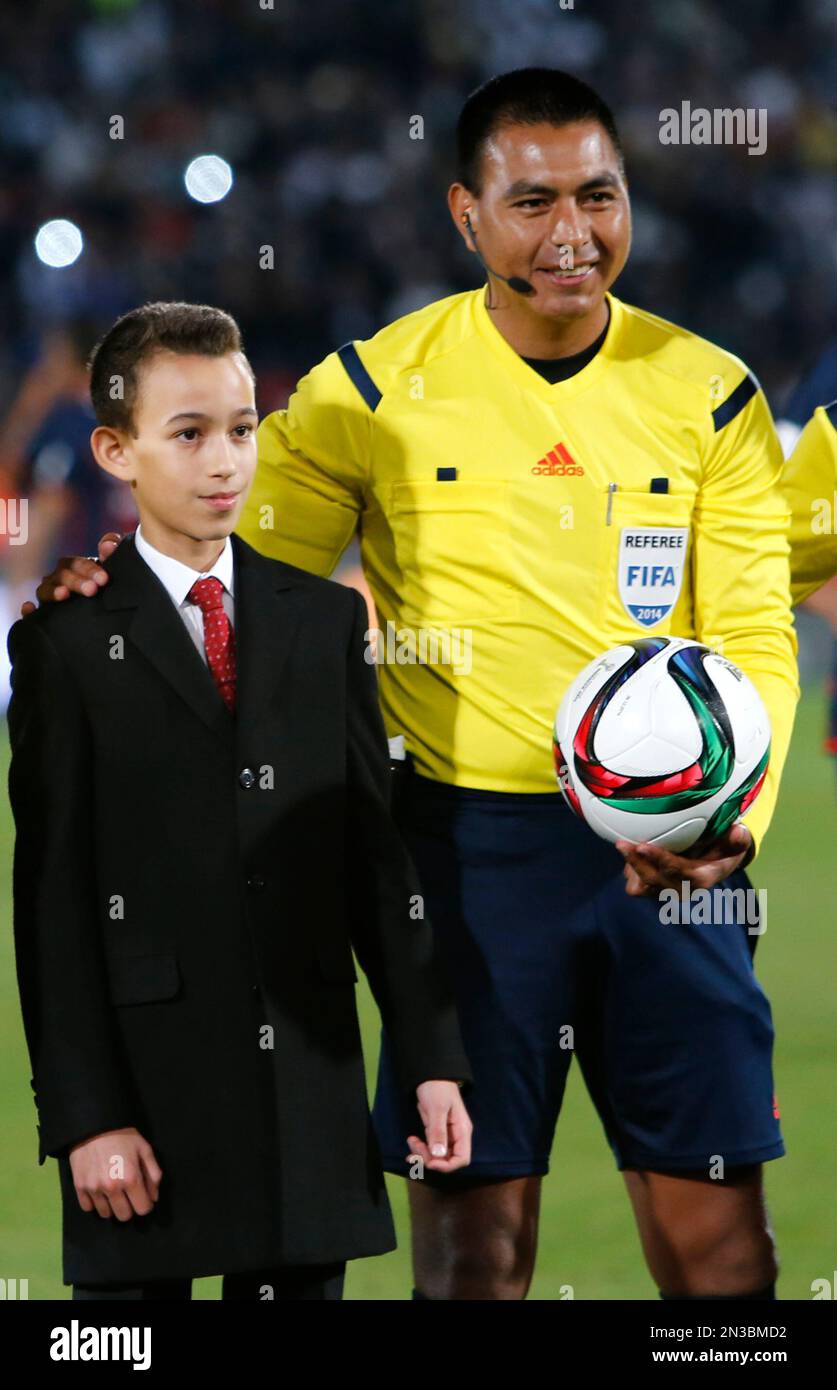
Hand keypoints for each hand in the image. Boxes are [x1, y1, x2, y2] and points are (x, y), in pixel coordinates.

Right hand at [20, 532, 121, 615]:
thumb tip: (108, 546)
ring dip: (53, 591)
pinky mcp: (44, 614)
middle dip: (77, 582)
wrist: (108, 611)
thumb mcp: (114, 564)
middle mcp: (59, 579)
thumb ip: (112, 548)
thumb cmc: (106, 583)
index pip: (78, 564)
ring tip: (64, 594)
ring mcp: (50, 595)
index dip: (90, 570)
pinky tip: (29, 608)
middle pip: (62, 576)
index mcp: (74, 567)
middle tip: (92, 590)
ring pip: (44, 591)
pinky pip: (31, 612)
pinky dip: (28, 610)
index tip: (103, 579)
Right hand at [68, 1126, 161, 1220]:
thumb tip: (154, 1198)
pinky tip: (99, 1189)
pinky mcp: (79, 1187)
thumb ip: (153, 1175)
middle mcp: (111, 1187)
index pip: (142, 1210)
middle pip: (124, 1216)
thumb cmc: (123, 1136)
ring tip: (112, 1190)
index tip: (143, 1196)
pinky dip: (94, 1202)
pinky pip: (88, 1208)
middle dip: (129, 1207)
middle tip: (128, 1193)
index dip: (146, 1204)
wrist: (94, 1125)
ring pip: (105, 1214)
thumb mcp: (145, 1150)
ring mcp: (93, 1189)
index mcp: (131, 1178)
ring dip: (111, 1205)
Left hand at [407, 1080, 471, 1173]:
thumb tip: (438, 1155)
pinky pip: (430, 1147)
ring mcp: (446, 1134)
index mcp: (462, 1130)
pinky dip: (420, 1148)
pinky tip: (411, 1141)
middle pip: (448, 1159)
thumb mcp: (437, 1108)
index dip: (447, 1165)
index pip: (462, 1158)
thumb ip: (438, 1132)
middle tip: (416, 1149)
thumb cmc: (437, 1088)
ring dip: (423, 1154)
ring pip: (437, 1155)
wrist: (430, 1074)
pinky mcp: (436, 1131)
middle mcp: (456, 1135)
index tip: (430, 1162)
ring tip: (411, 1143)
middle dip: (431, 1159)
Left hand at [616, 822, 753, 897]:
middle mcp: (682, 890)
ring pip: (640, 886)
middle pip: (653, 880)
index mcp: (700, 879)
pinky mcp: (653, 891)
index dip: (659, 859)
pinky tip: (630, 853)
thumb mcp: (734, 843)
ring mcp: (665, 892)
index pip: (677, 870)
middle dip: (636, 863)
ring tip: (623, 846)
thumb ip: (737, 839)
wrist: (712, 866)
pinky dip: (630, 871)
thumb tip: (739, 830)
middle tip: (622, 843)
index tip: (643, 845)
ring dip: (631, 867)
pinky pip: (635, 885)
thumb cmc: (723, 849)